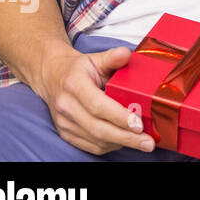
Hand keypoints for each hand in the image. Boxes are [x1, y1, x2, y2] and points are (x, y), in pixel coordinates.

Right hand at [38, 45, 156, 155]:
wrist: (52, 77)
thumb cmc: (78, 69)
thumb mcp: (95, 58)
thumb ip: (112, 57)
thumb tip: (126, 54)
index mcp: (74, 85)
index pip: (98, 105)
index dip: (120, 117)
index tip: (139, 124)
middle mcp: (67, 106)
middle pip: (98, 128)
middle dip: (126, 137)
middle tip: (147, 142)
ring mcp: (64, 122)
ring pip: (94, 140)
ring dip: (120, 143)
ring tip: (142, 142)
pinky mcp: (65, 133)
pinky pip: (89, 146)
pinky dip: (109, 146)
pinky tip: (124, 141)